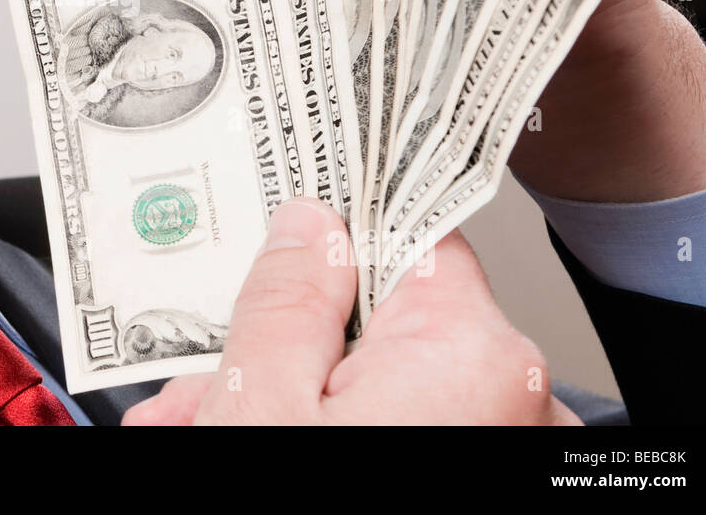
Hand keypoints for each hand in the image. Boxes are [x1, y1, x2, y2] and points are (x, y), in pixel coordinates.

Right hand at [121, 198, 578, 424]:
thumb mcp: (261, 406)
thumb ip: (286, 298)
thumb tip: (306, 225)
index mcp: (468, 352)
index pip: (407, 236)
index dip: (329, 233)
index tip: (272, 231)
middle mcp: (504, 400)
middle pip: (375, 327)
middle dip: (277, 347)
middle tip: (203, 380)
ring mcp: (486, 448)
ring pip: (371, 392)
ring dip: (280, 404)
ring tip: (200, 429)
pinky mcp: (466, 479)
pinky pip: (394, 434)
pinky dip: (321, 437)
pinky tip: (248, 444)